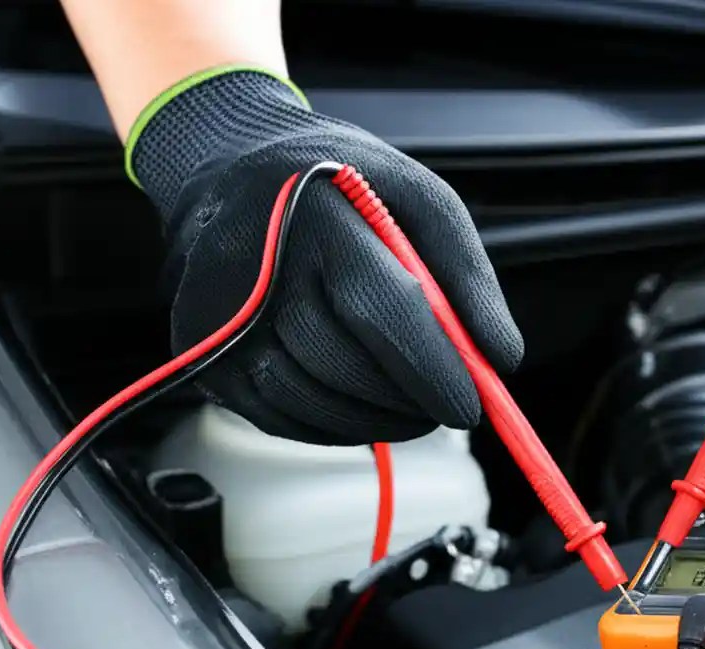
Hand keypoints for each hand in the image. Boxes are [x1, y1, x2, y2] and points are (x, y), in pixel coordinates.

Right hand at [130, 70, 521, 444]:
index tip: (472, 407)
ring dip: (373, 423)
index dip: (431, 368)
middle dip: (406, 403)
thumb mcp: (421, 198)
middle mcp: (254, 265)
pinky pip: (279, 416)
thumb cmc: (340, 185)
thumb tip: (501, 361)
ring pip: (310, 402)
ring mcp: (218, 315)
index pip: (380, 307)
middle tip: (447, 409)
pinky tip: (361, 407)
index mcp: (315, 212)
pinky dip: (332, 426)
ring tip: (410, 408)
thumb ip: (468, 275)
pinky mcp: (203, 356)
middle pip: (342, 364)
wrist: (230, 166)